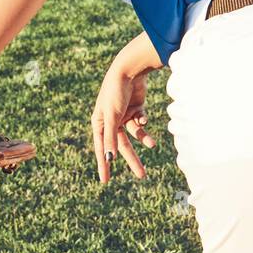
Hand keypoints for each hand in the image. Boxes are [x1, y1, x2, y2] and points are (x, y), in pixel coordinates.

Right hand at [92, 33, 161, 181]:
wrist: (129, 70)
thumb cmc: (115, 92)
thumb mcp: (112, 117)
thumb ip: (111, 138)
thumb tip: (109, 160)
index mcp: (99, 123)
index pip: (102, 149)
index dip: (104, 165)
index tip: (105, 182)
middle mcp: (111, 121)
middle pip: (122, 145)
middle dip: (132, 159)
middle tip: (142, 175)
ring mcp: (124, 115)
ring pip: (135, 134)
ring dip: (144, 138)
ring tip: (153, 144)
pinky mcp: (136, 108)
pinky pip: (141, 121)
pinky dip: (144, 121)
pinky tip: (143, 115)